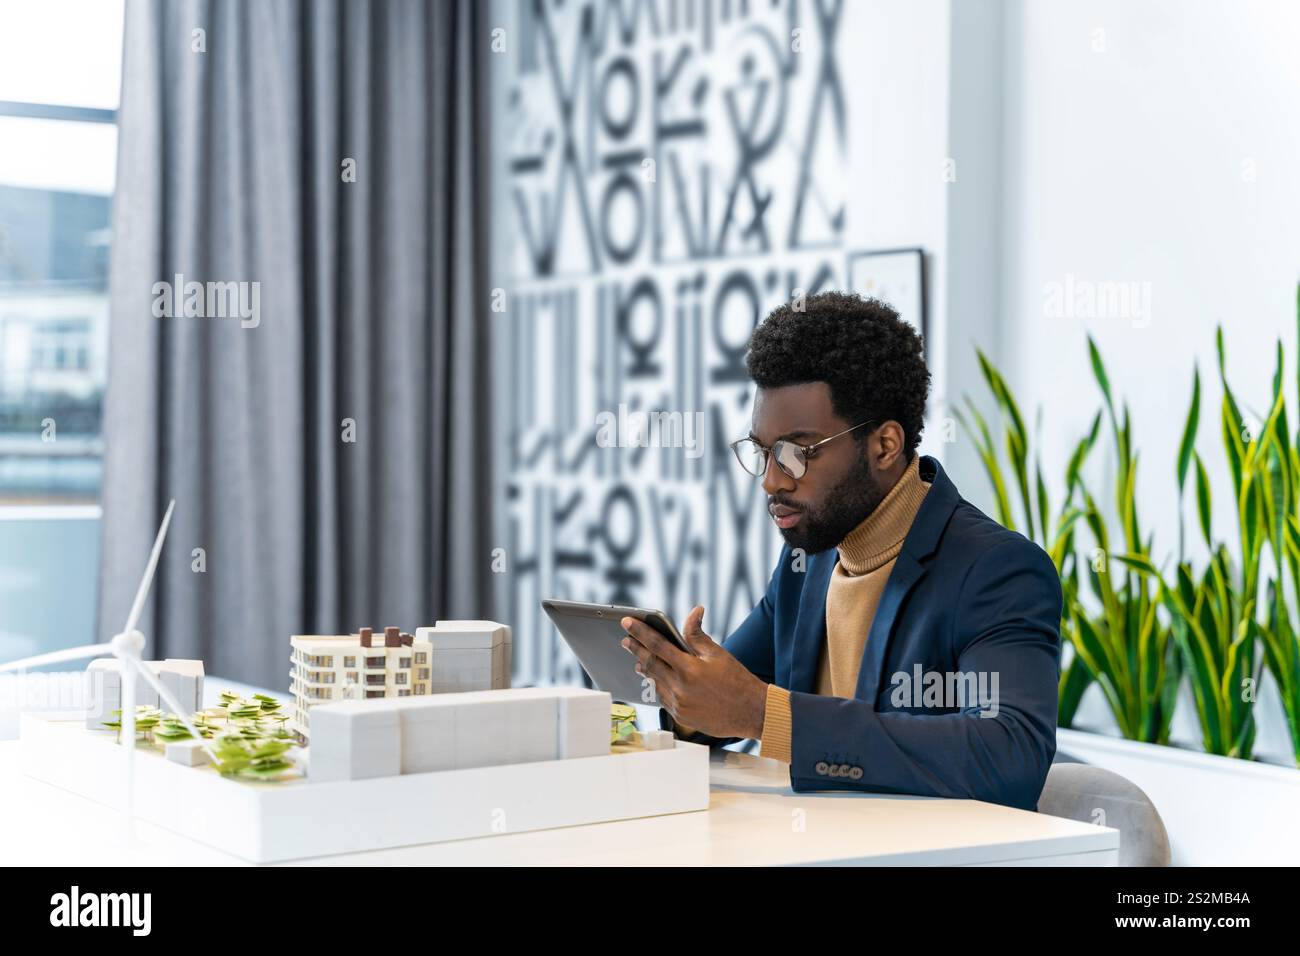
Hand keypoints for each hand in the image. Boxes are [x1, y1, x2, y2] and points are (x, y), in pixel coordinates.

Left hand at [619, 606, 767, 739]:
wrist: (750, 713)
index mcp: (688, 668)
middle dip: (635, 650)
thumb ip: (698, 634)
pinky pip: (662, 699)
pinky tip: (656, 680)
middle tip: (625, 640)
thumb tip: (694, 611)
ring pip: (654, 683)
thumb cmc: (737, 681)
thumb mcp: (718, 653)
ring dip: (645, 669)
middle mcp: (680, 688)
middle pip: (650, 664)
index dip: (640, 632)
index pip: (657, 645)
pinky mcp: (680, 717)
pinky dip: (658, 686)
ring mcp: (678, 705)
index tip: (627, 622)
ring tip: (638, 660)